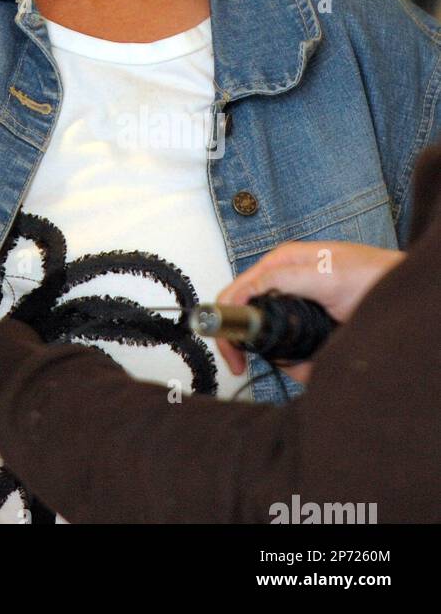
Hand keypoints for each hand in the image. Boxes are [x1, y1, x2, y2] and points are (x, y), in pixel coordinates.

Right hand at [214, 240, 404, 383]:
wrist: (403, 294)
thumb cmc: (374, 276)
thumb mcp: (325, 275)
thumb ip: (284, 278)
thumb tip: (247, 290)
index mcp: (279, 264)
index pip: (237, 292)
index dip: (227, 322)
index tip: (231, 351)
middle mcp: (283, 284)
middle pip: (251, 320)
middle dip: (257, 347)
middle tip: (254, 366)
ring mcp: (298, 307)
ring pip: (274, 341)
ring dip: (287, 358)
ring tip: (308, 361)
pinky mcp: (312, 328)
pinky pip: (296, 352)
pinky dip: (304, 364)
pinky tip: (318, 363)